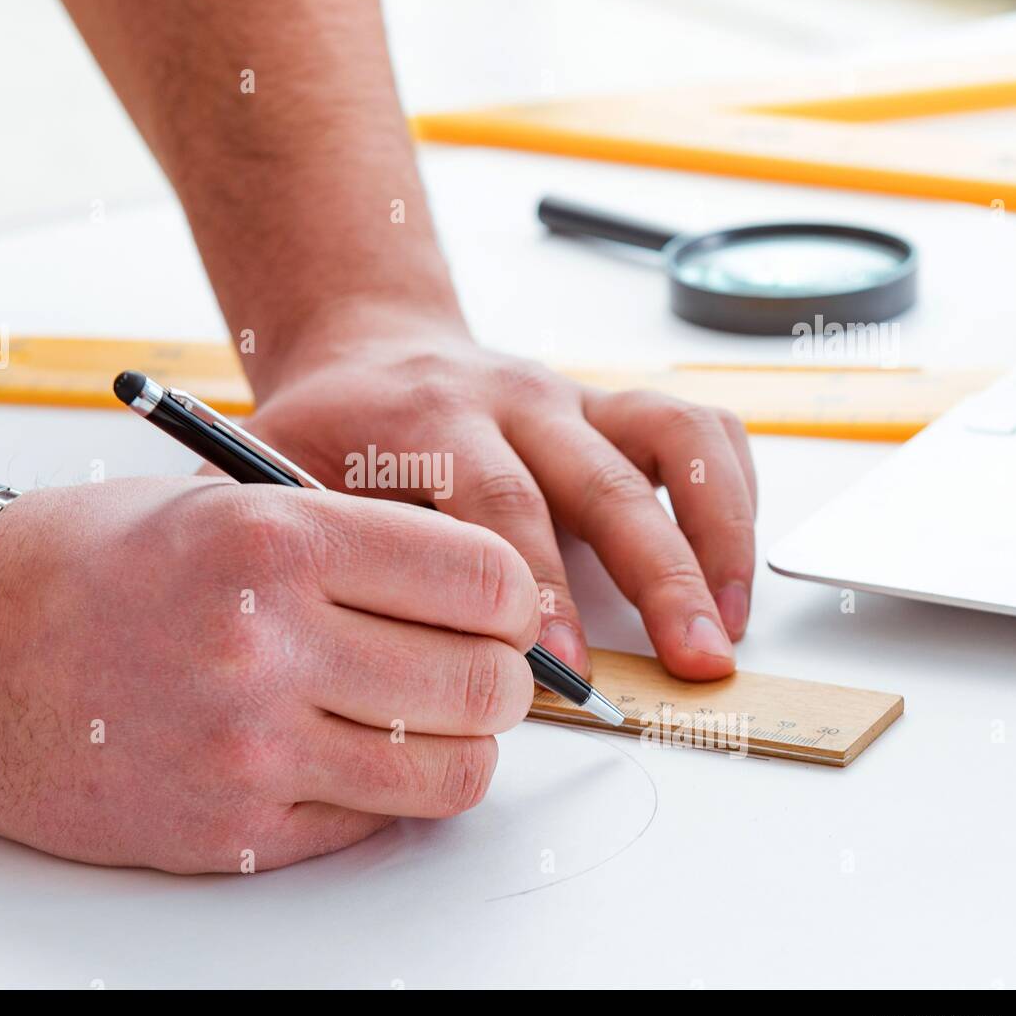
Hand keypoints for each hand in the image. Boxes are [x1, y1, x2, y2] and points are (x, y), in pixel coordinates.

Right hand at [0, 476, 539, 873]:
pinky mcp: (230, 831)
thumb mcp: (227, 504)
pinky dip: (382, 793)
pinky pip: (370, 824)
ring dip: (460, 747)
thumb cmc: (93, 561)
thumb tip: (481, 603)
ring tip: (425, 719)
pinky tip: (345, 754)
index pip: (483, 580)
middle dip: (502, 681)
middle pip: (484, 685)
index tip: (499, 608)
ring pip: (450, 774)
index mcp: (278, 541)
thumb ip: (356, 546)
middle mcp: (269, 644)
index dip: (511, 599)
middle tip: (479, 671)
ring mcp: (250, 749)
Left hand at [241, 323, 756, 680]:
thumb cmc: (328, 426)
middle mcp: (519, 399)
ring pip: (677, 443)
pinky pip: (702, 430)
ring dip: (718, 537)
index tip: (560, 668)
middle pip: (606, 481)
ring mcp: (578, 397)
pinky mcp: (615, 405)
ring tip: (728, 627)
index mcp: (434, 416)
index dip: (537, 588)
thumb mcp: (280, 469)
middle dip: (659, 578)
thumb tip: (349, 643)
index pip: (501, 504)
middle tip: (691, 662)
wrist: (371, 347)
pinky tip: (735, 570)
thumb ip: (310, 538)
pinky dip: (733, 496)